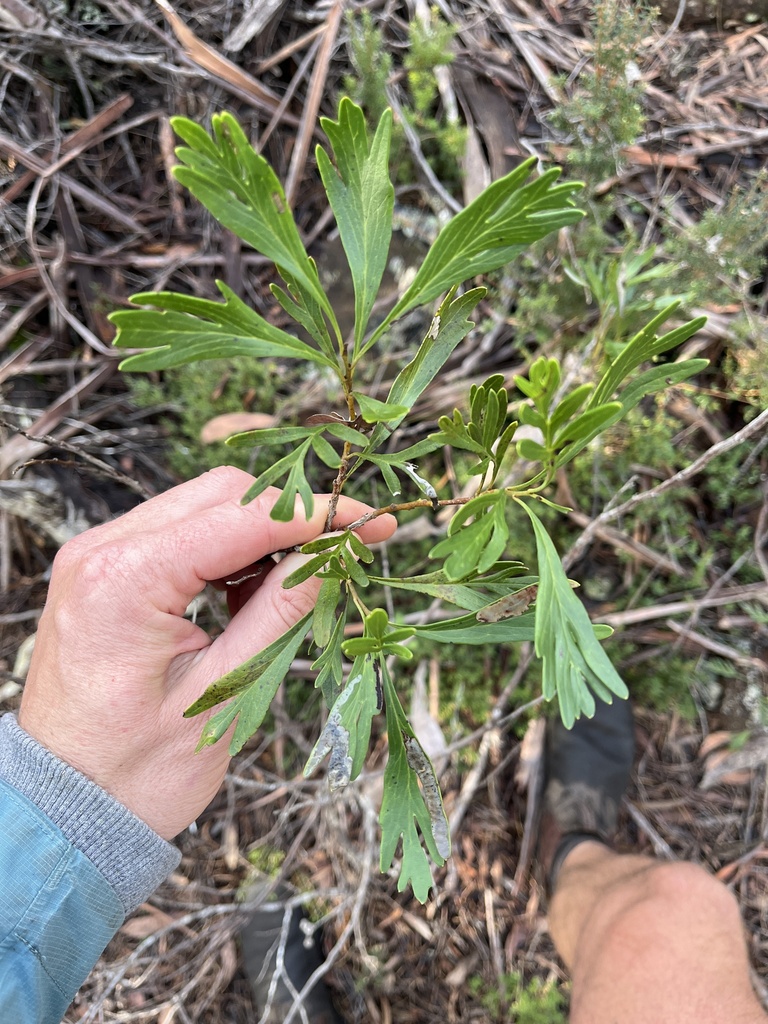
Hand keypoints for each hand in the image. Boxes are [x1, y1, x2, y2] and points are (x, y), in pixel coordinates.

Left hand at [18, 467, 395, 838]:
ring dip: (260, 532)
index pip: (242, 518)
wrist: (67, 809)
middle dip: (291, 515)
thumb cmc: (135, 772)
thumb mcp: (225, 691)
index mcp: (125, 580)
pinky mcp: (105, 571)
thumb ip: (282, 610)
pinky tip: (252, 591)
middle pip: (222, 494)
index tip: (371, 523)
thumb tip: (334, 554)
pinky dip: (227, 549)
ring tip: (299, 580)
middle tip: (345, 550)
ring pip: (203, 506)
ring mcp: (98, 556)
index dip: (316, 516)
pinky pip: (180, 534)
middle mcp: (102, 551)